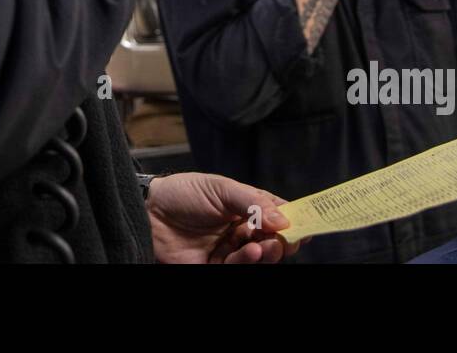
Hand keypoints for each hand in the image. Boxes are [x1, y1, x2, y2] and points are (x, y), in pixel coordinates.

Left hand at [145, 172, 304, 263]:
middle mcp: (240, 230)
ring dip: (268, 252)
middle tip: (289, 238)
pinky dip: (248, 261)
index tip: (308, 223)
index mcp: (245, 206)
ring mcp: (228, 250)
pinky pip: (238, 268)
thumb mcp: (220, 188)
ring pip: (259, 257)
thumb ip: (253, 202)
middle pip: (272, 239)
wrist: (148, 212)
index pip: (277, 214)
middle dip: (284, 240)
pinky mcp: (215, 268)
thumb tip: (284, 219)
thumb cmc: (182, 194)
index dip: (294, 219)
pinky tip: (251, 251)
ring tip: (266, 246)